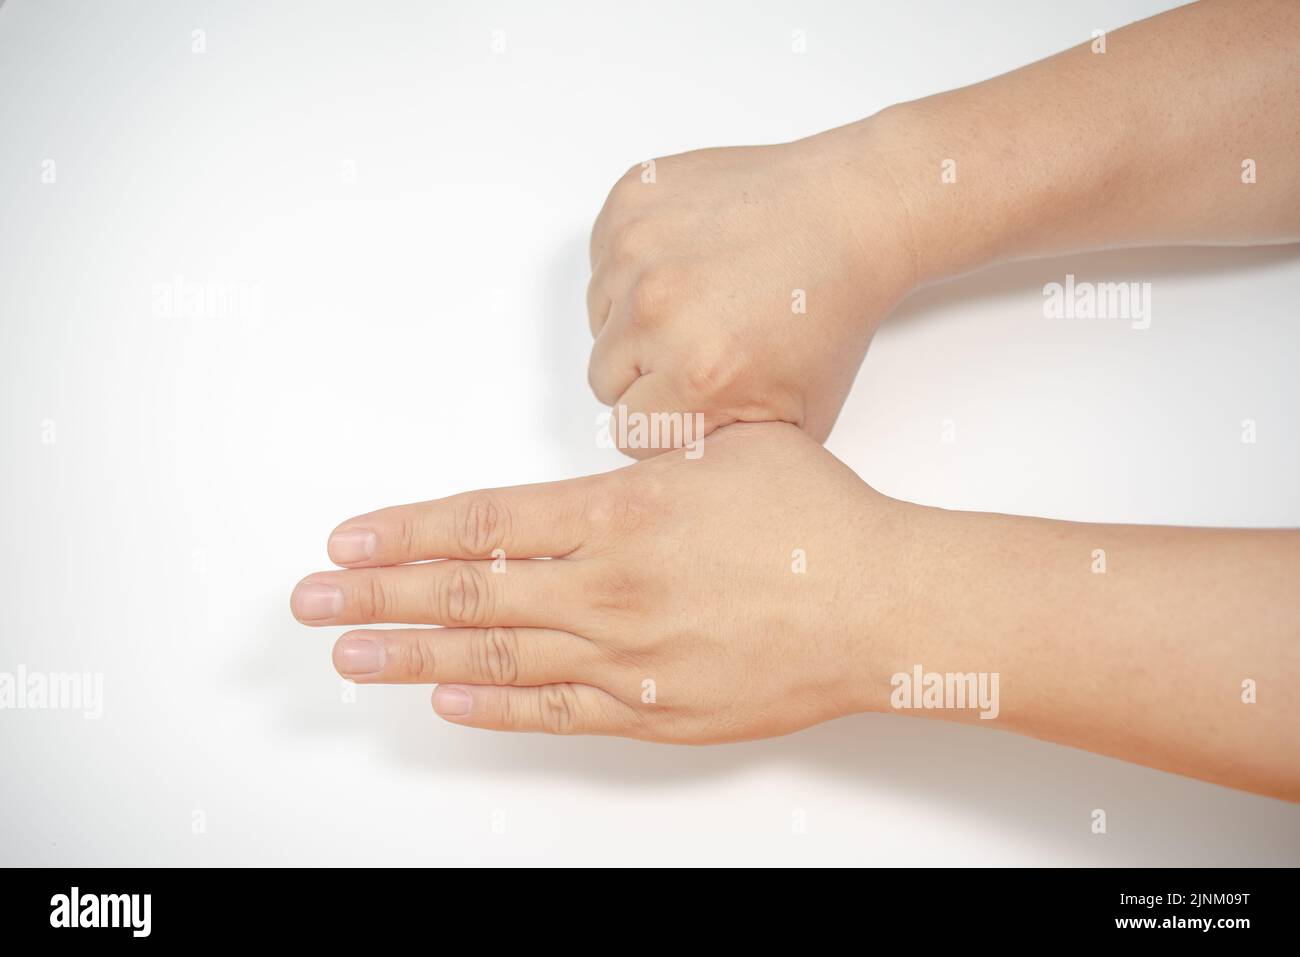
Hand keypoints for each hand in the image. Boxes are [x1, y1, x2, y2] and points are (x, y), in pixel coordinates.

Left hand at [290, 423, 906, 741]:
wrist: (882, 606)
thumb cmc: (817, 519)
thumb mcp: (728, 445)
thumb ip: (653, 452)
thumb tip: (607, 451)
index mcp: (618, 513)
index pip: (481, 522)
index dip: (405, 533)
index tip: (347, 540)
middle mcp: (606, 587)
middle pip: (465, 592)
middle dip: (376, 595)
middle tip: (310, 602)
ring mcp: (625, 657)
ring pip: (494, 657)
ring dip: (412, 656)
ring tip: (349, 655)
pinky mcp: (651, 712)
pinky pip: (553, 711)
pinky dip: (493, 705)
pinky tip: (445, 699)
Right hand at [586, 127, 915, 455]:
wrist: (850, 215)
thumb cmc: (829, 310)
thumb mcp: (799, 419)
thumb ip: (727, 453)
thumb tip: (678, 463)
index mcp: (699, 374)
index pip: (629, 431)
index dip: (666, 421)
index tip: (697, 397)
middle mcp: (656, 311)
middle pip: (604, 377)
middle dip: (647, 373)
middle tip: (703, 345)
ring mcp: (638, 249)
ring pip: (599, 318)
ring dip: (637, 318)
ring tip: (702, 299)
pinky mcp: (630, 201)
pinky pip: (602, 261)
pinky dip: (634, 267)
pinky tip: (691, 261)